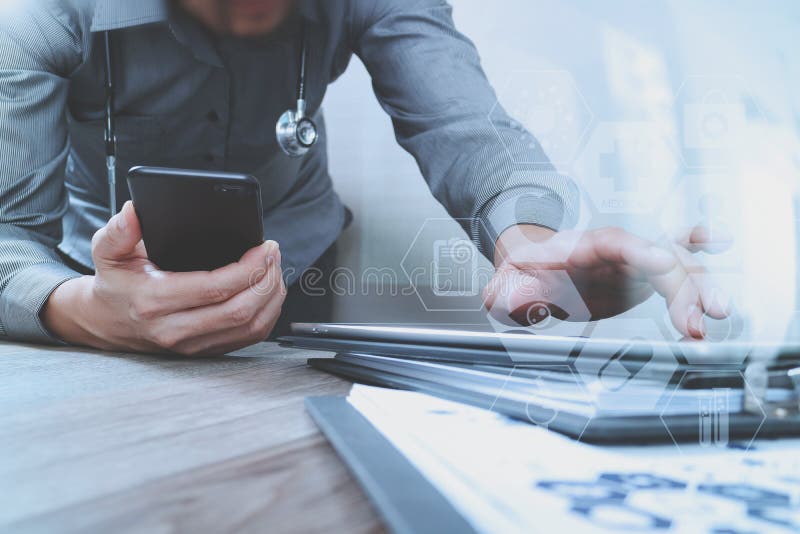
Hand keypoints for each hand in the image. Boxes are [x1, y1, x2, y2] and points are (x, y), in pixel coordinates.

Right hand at [42, 201, 285, 354]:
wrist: (105, 323)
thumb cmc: (115, 284)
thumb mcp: (107, 252)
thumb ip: (118, 231)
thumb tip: (133, 212)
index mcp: (154, 301)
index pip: (214, 288)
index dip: (247, 268)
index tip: (264, 248)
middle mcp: (175, 329)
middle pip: (239, 310)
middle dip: (266, 279)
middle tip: (273, 255)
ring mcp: (192, 345)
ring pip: (250, 327)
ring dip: (271, 298)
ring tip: (275, 270)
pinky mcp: (205, 351)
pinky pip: (249, 337)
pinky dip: (268, 314)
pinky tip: (269, 292)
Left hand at [484, 225, 731, 338]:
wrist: (533, 269)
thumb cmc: (521, 275)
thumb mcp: (507, 286)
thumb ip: (506, 294)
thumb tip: (503, 302)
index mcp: (581, 247)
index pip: (614, 244)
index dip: (639, 251)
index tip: (663, 262)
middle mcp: (615, 250)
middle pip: (656, 258)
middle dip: (680, 289)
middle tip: (694, 326)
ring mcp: (634, 260)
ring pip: (677, 265)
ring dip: (700, 290)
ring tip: (714, 320)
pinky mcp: (645, 275)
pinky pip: (679, 259)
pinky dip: (700, 249)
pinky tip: (722, 241)